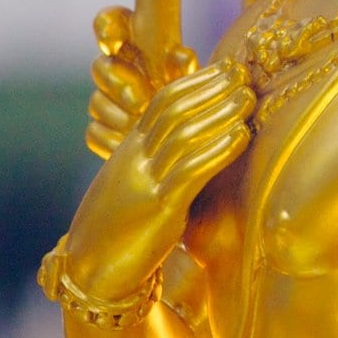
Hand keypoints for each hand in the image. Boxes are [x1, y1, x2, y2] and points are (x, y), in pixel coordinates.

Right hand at [63, 51, 252, 302]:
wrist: (88, 269)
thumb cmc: (119, 229)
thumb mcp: (136, 185)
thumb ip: (159, 161)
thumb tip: (194, 142)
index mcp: (130, 150)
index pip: (162, 101)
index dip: (196, 82)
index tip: (227, 68)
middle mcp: (135, 159)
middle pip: (174, 111)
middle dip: (211, 88)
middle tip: (243, 74)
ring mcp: (144, 182)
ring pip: (183, 135)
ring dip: (220, 113)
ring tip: (248, 98)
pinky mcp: (157, 209)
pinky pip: (189, 172)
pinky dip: (217, 150)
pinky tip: (241, 136)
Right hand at [88, 7, 193, 158]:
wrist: (185, 138)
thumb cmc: (190, 96)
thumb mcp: (192, 81)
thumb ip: (184, 68)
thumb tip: (182, 55)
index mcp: (138, 47)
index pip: (111, 21)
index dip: (107, 27)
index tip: (112, 43)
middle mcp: (116, 70)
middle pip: (100, 67)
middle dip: (116, 83)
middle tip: (138, 100)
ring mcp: (105, 100)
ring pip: (96, 103)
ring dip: (118, 114)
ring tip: (140, 124)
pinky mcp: (101, 130)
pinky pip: (94, 133)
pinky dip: (111, 139)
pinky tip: (128, 144)